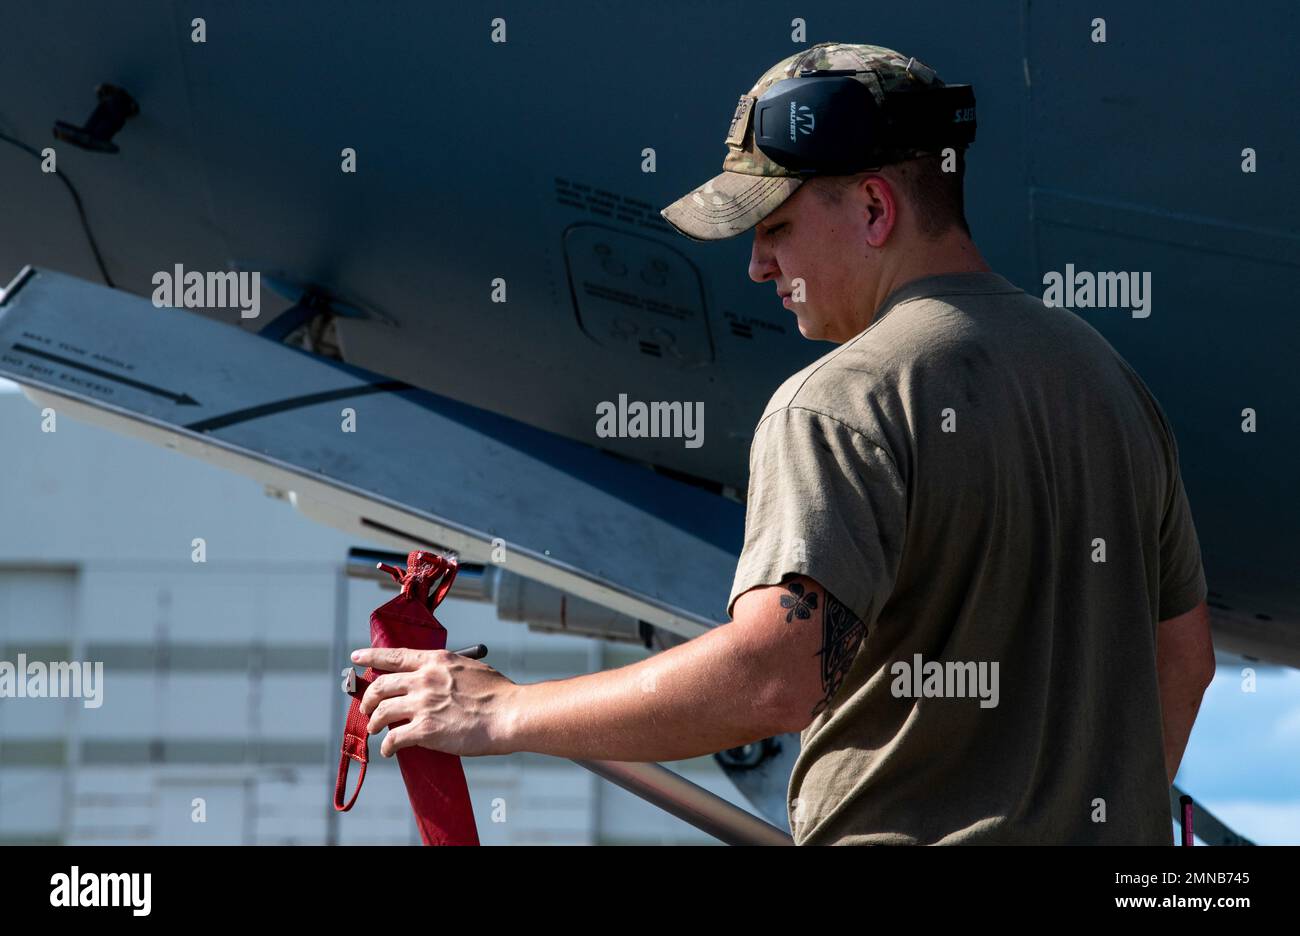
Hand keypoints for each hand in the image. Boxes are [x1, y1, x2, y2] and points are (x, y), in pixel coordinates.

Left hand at [351, 647, 518, 757]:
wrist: (510, 714)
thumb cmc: (498, 693)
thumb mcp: (470, 668)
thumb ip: (447, 670)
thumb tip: (437, 677)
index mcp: (436, 661)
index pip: (393, 656)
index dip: (370, 656)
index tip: (356, 657)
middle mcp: (424, 679)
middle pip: (380, 685)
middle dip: (368, 698)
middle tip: (367, 707)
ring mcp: (422, 705)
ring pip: (381, 713)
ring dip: (374, 722)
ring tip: (375, 729)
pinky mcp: (424, 731)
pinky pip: (394, 739)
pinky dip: (388, 747)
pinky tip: (390, 751)